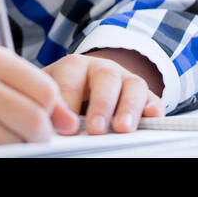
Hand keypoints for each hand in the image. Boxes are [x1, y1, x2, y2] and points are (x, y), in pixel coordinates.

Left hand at [43, 50, 163, 134]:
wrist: (89, 85)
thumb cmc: (64, 96)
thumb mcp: (51, 95)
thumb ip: (50, 108)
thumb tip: (44, 126)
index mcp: (74, 66)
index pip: (69, 79)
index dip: (68, 101)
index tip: (65, 125)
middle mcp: (102, 69)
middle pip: (105, 78)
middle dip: (101, 104)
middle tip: (95, 130)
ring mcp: (126, 80)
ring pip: (133, 85)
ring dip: (129, 107)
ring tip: (123, 129)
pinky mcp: (145, 96)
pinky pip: (153, 98)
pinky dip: (153, 108)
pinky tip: (152, 118)